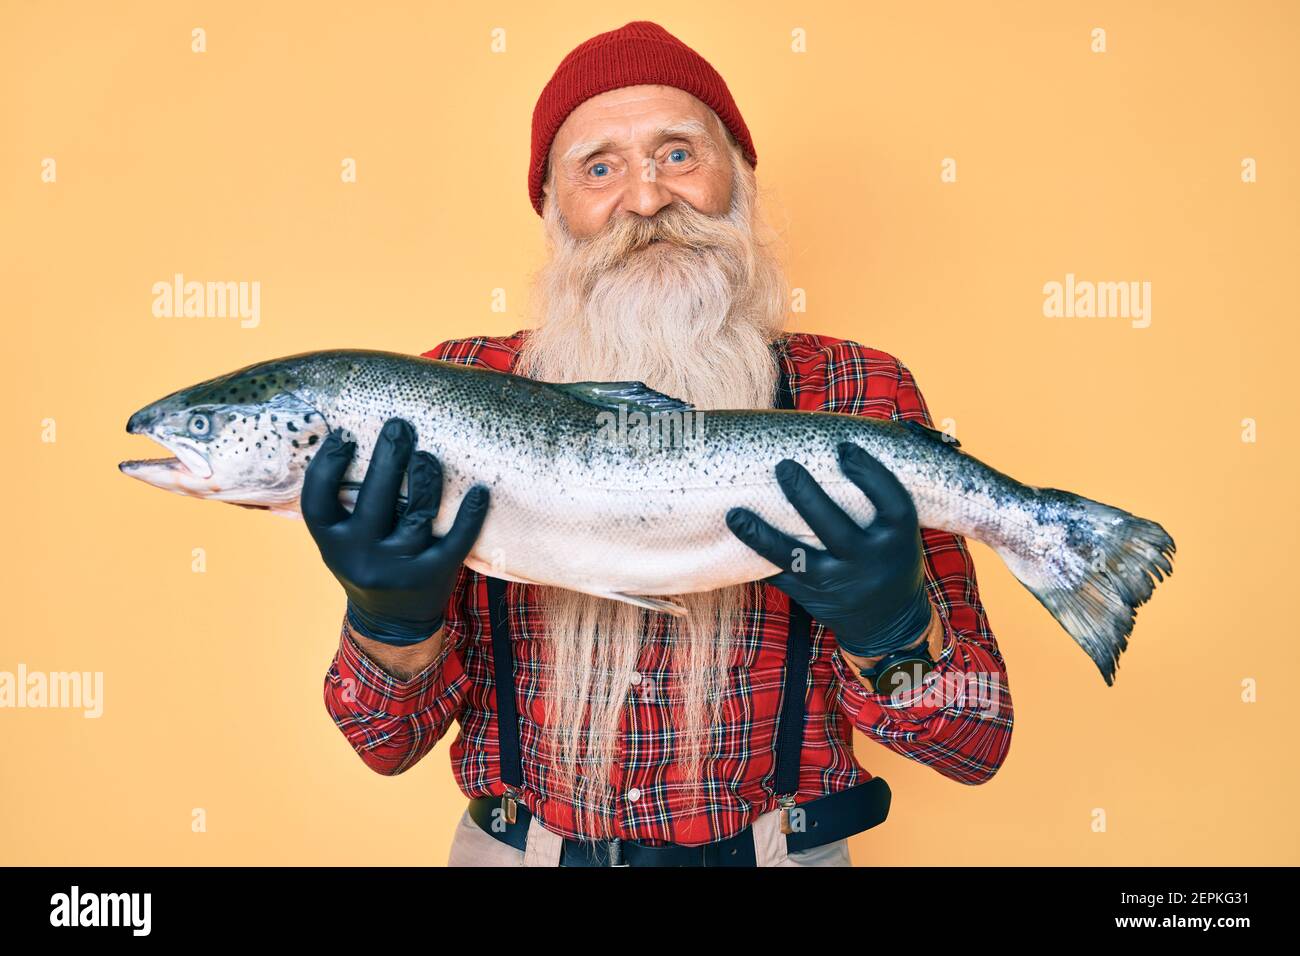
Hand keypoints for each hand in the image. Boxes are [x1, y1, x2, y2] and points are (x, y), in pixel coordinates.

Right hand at [301, 417, 489, 645]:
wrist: (391, 621)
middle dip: (389, 456)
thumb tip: (349, 438)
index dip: (327, 466)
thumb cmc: (366, 561)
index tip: (344, 436)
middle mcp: (362, 556)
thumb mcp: (342, 541)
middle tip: (400, 426)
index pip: (318, 501)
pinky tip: (479, 491)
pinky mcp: (435, 574)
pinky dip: (470, 515)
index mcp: (332, 543)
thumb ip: (343, 504)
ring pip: (418, 513)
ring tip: (428, 455)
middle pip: (374, 498)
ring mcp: (400, 567)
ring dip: (426, 477)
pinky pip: (456, 540)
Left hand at [726, 441, 931, 658]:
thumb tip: (843, 450)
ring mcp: (839, 584)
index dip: (869, 473)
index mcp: (898, 540)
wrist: (891, 625)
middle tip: (783, 466)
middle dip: (805, 495)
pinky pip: (780, 578)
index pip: (889, 501)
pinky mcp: (814, 599)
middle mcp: (869, 562)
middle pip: (833, 527)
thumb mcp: (900, 535)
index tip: (844, 449)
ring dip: (761, 536)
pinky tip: (734, 542)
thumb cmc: (892, 562)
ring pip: (796, 558)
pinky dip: (757, 560)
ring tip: (735, 514)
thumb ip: (877, 503)